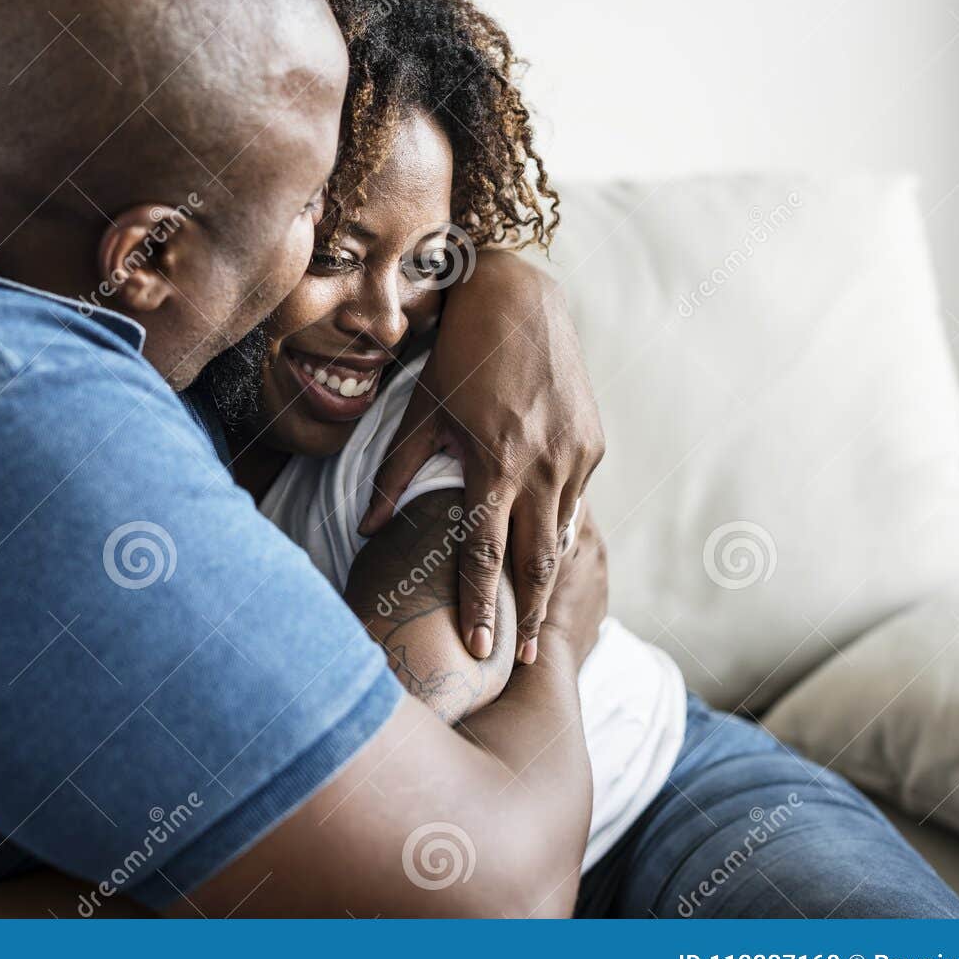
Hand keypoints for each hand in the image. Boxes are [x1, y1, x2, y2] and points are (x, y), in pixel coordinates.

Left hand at [361, 250, 603, 664]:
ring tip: (533, 622)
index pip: (487, 553)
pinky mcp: (593, 443)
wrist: (520, 299)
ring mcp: (576, 455)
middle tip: (520, 660)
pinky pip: (574, 500)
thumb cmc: (458, 355)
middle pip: (538, 563)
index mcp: (495, 462)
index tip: (480, 649)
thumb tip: (366, 529)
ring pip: (561, 535)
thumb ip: (395, 473)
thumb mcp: (420, 411)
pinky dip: (557, 529)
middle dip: (528, 615)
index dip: (480, 605)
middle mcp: (543, 465)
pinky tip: (544, 552)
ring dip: (546, 581)